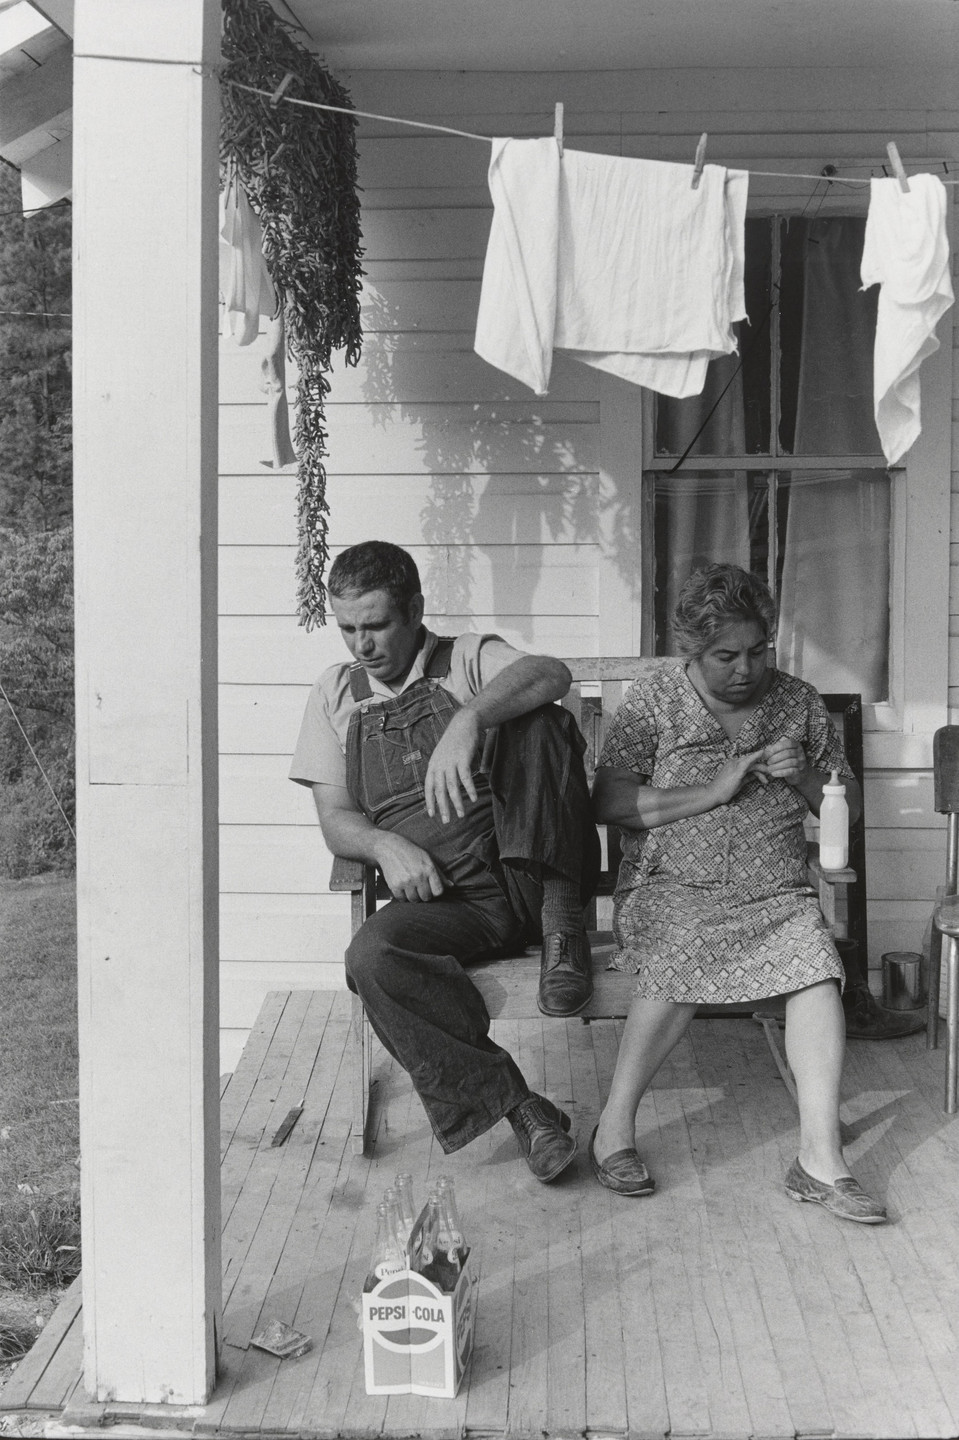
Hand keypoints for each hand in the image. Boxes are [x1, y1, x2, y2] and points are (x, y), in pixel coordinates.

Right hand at [375, 832, 445, 901]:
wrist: (389, 848)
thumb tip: (451, 886)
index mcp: (429, 869)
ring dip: (413, 896)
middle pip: (427, 898)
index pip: (438, 892)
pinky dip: (402, 896)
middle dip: (424, 894)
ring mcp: (406, 882)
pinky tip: (403, 887)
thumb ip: (439, 874)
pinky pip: (402, 899)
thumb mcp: (428, 859)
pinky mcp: (395, 885)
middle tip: (419, 887)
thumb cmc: (411, 853)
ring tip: (411, 886)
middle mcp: (418, 876)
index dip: (436, 892)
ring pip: (414, 900)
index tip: (431, 888)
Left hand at [424, 708, 481, 822]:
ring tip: (461, 814)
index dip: (430, 802)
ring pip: (452, 786)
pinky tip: (473, 799)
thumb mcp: (442, 756)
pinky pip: (465, 778)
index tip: (432, 815)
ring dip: (457, 802)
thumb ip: (441, 770)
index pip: (429, 787)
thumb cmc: (453, 742)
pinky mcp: (463, 759)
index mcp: (433, 765)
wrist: (463, 724)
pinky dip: (469, 789)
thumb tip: (442, 787)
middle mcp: (439, 765)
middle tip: (446, 821)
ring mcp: (451, 762)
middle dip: (443, 807)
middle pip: (440, 790)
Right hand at [707, 749, 767, 805]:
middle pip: (752, 761)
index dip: (758, 763)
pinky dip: (755, 756)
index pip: (749, 762)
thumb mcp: (738, 783)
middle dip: (763, 765)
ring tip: (769, 776)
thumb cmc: (723, 790)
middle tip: (772, 770)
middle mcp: (734, 762)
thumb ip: (747, 777)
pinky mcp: (737, 770)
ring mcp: (735, 765)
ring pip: (752, 762)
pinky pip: (748, 761)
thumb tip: (756, 776)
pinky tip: (762, 753)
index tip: (767, 766)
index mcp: (733, 765)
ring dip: (762, 767)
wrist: (713, 794)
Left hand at [756, 736, 809, 786]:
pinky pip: (790, 771)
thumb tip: (764, 751)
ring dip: (777, 766)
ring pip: (789, 762)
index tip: (770, 751)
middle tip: (768, 762)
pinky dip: (781, 772)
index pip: (789, 743)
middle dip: (775, 758)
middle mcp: (800, 753)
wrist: (797, 773)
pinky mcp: (800, 771)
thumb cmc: (786, 760)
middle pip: (788, 753)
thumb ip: (773, 750)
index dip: (779, 746)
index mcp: (796, 745)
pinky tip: (773, 773)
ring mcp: (801, 762)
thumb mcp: (780, 752)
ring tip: (769, 769)